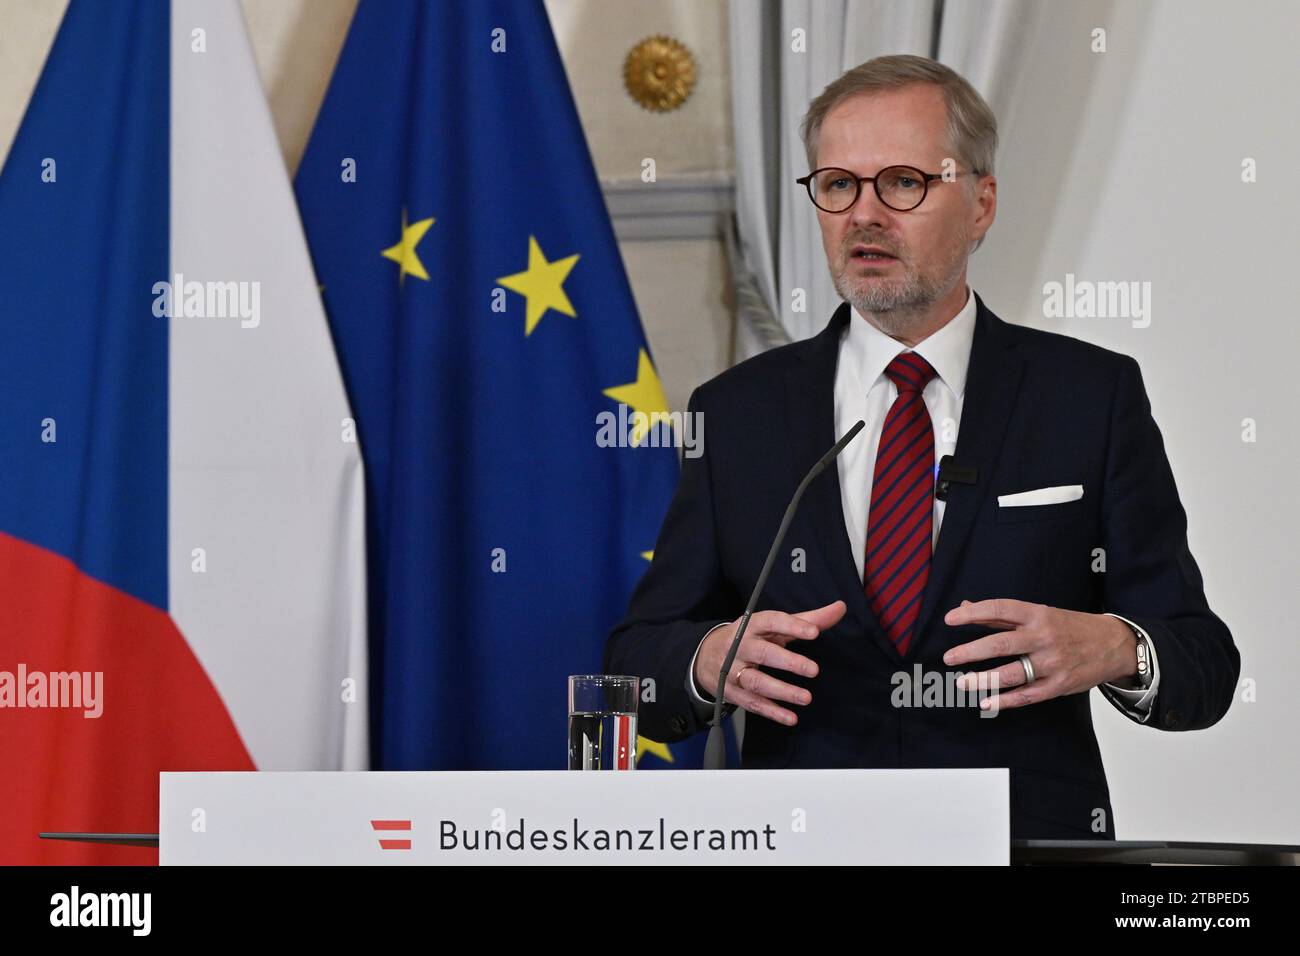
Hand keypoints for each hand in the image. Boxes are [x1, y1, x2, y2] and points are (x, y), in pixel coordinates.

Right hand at [693, 601, 845, 725]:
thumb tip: (840, 608)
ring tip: (806, 698)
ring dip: (781, 691)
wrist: (705, 655)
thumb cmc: (750, 637)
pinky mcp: (731, 692)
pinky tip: (790, 717)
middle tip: (813, 670)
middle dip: (788, 662)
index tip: (814, 632)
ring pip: (756, 681)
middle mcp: (740, 646)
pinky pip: (751, 703)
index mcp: (752, 625)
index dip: (792, 626)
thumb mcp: (773, 626)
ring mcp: (733, 670)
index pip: (772, 622)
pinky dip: (771, 711)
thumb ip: (807, 619)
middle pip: (763, 653)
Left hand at [942, 599, 1137, 711]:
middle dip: (971, 651)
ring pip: (1011, 673)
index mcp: (1037, 615)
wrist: (1114, 644)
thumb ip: (1001, 614)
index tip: (950, 619)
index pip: (999, 609)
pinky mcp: (1058, 685)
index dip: (973, 614)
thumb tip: (965, 607)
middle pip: (1001, 644)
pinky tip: (986, 702)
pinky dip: (1005, 700)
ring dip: (983, 680)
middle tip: (949, 657)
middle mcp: (1043, 637)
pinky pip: (1027, 695)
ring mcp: (1051, 663)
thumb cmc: (1070, 627)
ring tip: (962, 683)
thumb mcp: (1039, 613)